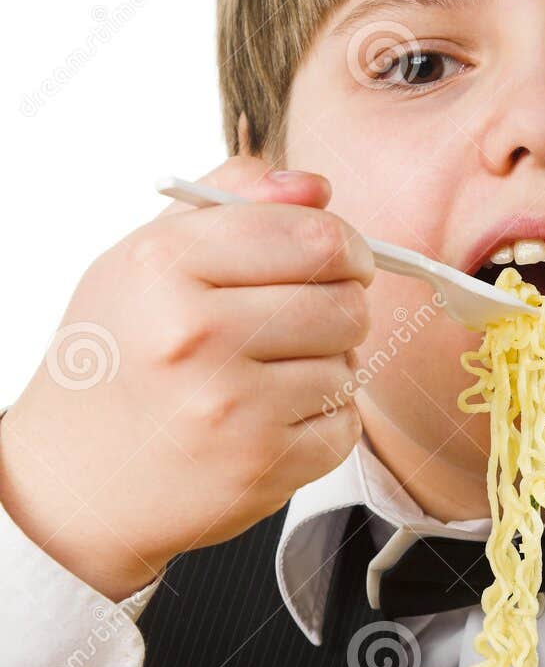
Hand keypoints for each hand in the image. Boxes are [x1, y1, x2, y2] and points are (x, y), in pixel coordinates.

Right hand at [0, 155, 373, 599]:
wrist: (73, 479)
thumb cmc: (117, 359)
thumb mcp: (145, 259)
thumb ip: (232, 202)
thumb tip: (317, 187)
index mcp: (167, 266)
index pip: (314, 236)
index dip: (346, 246)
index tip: (341, 259)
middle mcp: (197, 334)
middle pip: (345, 302)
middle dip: (339, 308)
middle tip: (305, 320)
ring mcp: (231, 406)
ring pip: (349, 366)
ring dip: (328, 369)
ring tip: (272, 375)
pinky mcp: (261, 465)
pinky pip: (345, 427)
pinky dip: (323, 423)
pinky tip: (271, 420)